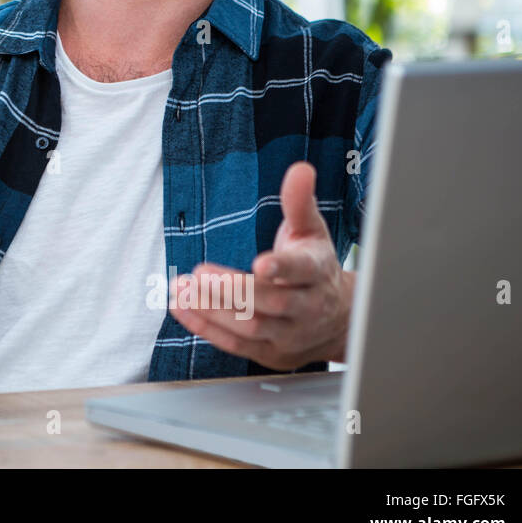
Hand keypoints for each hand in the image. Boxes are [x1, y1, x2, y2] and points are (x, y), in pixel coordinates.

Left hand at [168, 161, 354, 369]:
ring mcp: (289, 335)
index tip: (261, 263)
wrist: (339, 320)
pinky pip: (235, 345)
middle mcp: (306, 308)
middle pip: (271, 303)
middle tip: (199, 273)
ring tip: (182, 289)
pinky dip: (205, 328)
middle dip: (233, 289)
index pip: (302, 272)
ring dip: (212, 310)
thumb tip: (300, 169)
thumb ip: (299, 202)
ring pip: (250, 328)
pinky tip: (182, 308)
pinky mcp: (270, 353)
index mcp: (317, 273)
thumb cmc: (316, 267)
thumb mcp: (311, 231)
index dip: (282, 269)